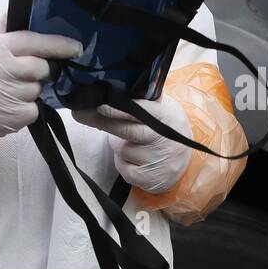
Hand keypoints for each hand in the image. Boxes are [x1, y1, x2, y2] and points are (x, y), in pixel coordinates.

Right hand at [0, 30, 81, 138]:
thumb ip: (1, 32)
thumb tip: (15, 14)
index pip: (35, 42)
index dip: (59, 45)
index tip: (76, 48)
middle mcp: (1, 69)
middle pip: (41, 68)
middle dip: (38, 71)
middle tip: (22, 74)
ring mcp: (4, 95)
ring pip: (36, 91)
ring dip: (28, 91)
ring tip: (6, 90)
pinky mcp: (7, 118)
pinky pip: (31, 111)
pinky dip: (25, 110)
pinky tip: (6, 106)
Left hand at [73, 96, 193, 193]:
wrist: (186, 158)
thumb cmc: (166, 126)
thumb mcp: (162, 107)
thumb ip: (142, 99)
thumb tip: (110, 89)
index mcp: (164, 115)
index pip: (139, 111)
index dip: (117, 109)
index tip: (99, 105)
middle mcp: (161, 137)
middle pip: (125, 130)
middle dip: (103, 121)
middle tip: (81, 113)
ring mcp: (156, 160)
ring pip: (120, 148)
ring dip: (119, 144)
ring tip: (134, 142)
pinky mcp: (150, 179)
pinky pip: (122, 168)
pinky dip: (123, 162)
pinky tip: (135, 158)